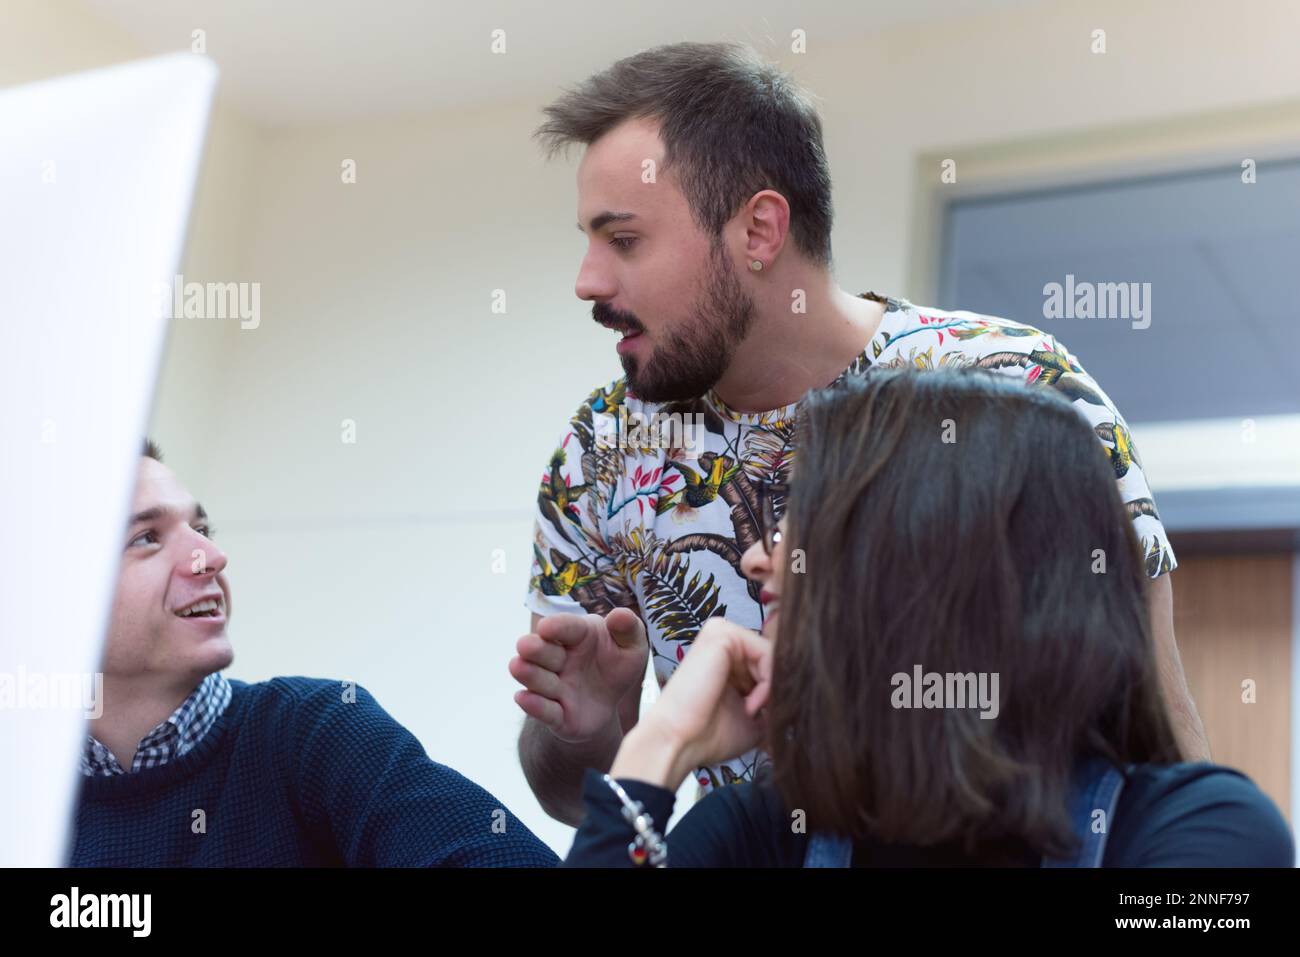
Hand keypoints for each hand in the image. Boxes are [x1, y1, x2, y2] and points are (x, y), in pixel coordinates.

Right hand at [510, 608, 648, 743]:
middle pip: (541, 651)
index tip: (546, 627)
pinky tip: (524, 698)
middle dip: (534, 649)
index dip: (555, 627)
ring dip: (529, 674)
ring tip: (519, 668)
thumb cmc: (617, 666)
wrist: (610, 705)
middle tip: (527, 647)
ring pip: (536, 679)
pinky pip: (542, 711)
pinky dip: (533, 705)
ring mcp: (555, 687)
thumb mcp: (632, 646)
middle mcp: (559, 659)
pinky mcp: (556, 716)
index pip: (564, 626)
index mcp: (577, 635)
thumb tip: (620, 615)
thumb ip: (628, 629)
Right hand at [611, 617, 771, 788]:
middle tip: (759, 717)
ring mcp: (722, 631)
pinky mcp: (722, 633)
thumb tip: (805, 693)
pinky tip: (750, 703)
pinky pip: (766, 652)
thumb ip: (775, 698)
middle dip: (776, 691)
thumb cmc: (710, 734)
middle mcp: (724, 638)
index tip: (764, 719)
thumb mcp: (754, 715)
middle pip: (775, 658)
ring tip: (751, 712)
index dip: (776, 693)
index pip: (771, 663)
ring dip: (771, 689)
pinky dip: (767, 682)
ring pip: (773, 655)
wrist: (679, 741)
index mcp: (728, 656)